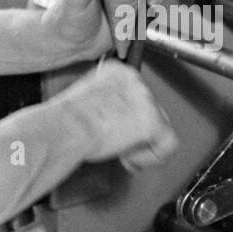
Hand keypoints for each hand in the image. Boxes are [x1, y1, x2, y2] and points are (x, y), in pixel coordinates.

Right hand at [53, 59, 178, 168]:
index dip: (127, 119)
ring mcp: (146, 100)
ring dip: (142, 145)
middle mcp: (136, 81)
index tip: (115, 130)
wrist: (67, 127)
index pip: (136, 96)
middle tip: (118, 146)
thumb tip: (112, 117)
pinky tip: (131, 160)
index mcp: (118, 71)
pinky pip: (167, 143)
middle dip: (136, 133)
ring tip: (121, 152)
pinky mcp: (152, 122)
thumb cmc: (65, 120)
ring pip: (161, 126)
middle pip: (150, 111)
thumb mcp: (83, 99)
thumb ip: (104, 102)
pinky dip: (150, 157)